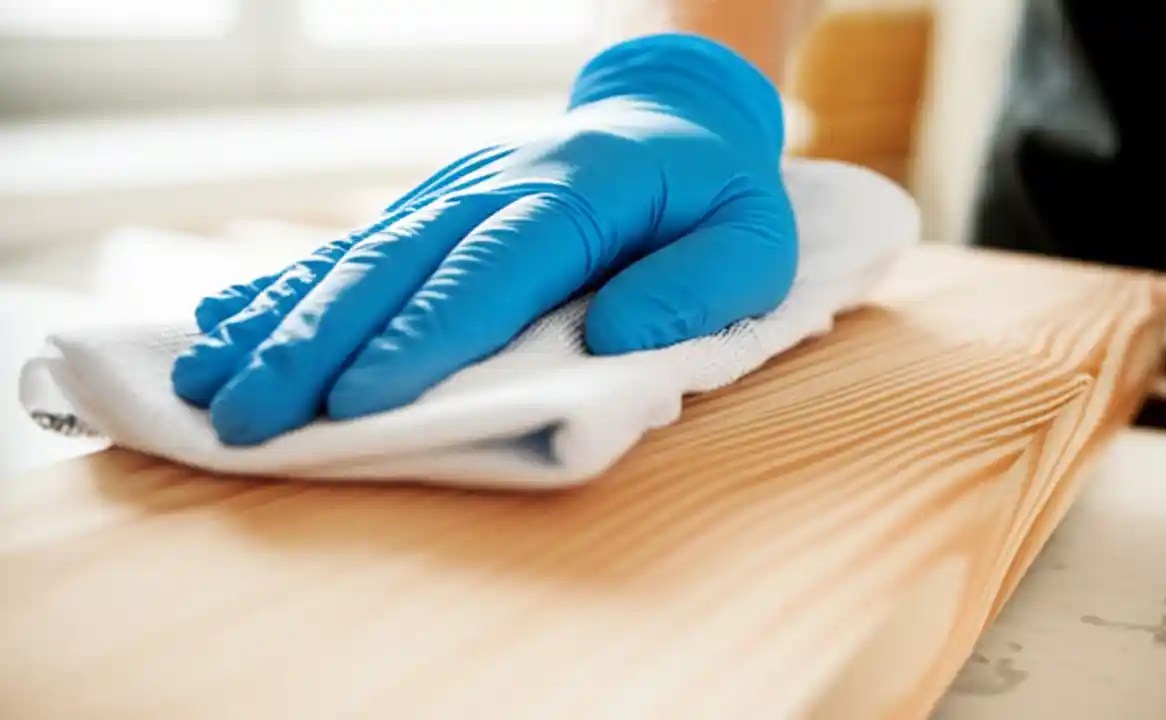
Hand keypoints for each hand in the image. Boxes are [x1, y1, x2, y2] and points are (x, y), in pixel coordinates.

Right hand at [172, 34, 796, 444]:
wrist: (669, 114)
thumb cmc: (714, 194)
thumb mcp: (752, 242)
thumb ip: (697, 289)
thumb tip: (618, 338)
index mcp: (580, 193)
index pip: (494, 269)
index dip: (425, 335)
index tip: (358, 399)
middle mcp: (498, 185)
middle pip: (397, 265)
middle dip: (318, 345)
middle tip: (250, 417)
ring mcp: (454, 190)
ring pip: (355, 255)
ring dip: (279, 320)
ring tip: (207, 380)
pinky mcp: (430, 204)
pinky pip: (350, 246)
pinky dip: (284, 287)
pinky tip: (221, 324)